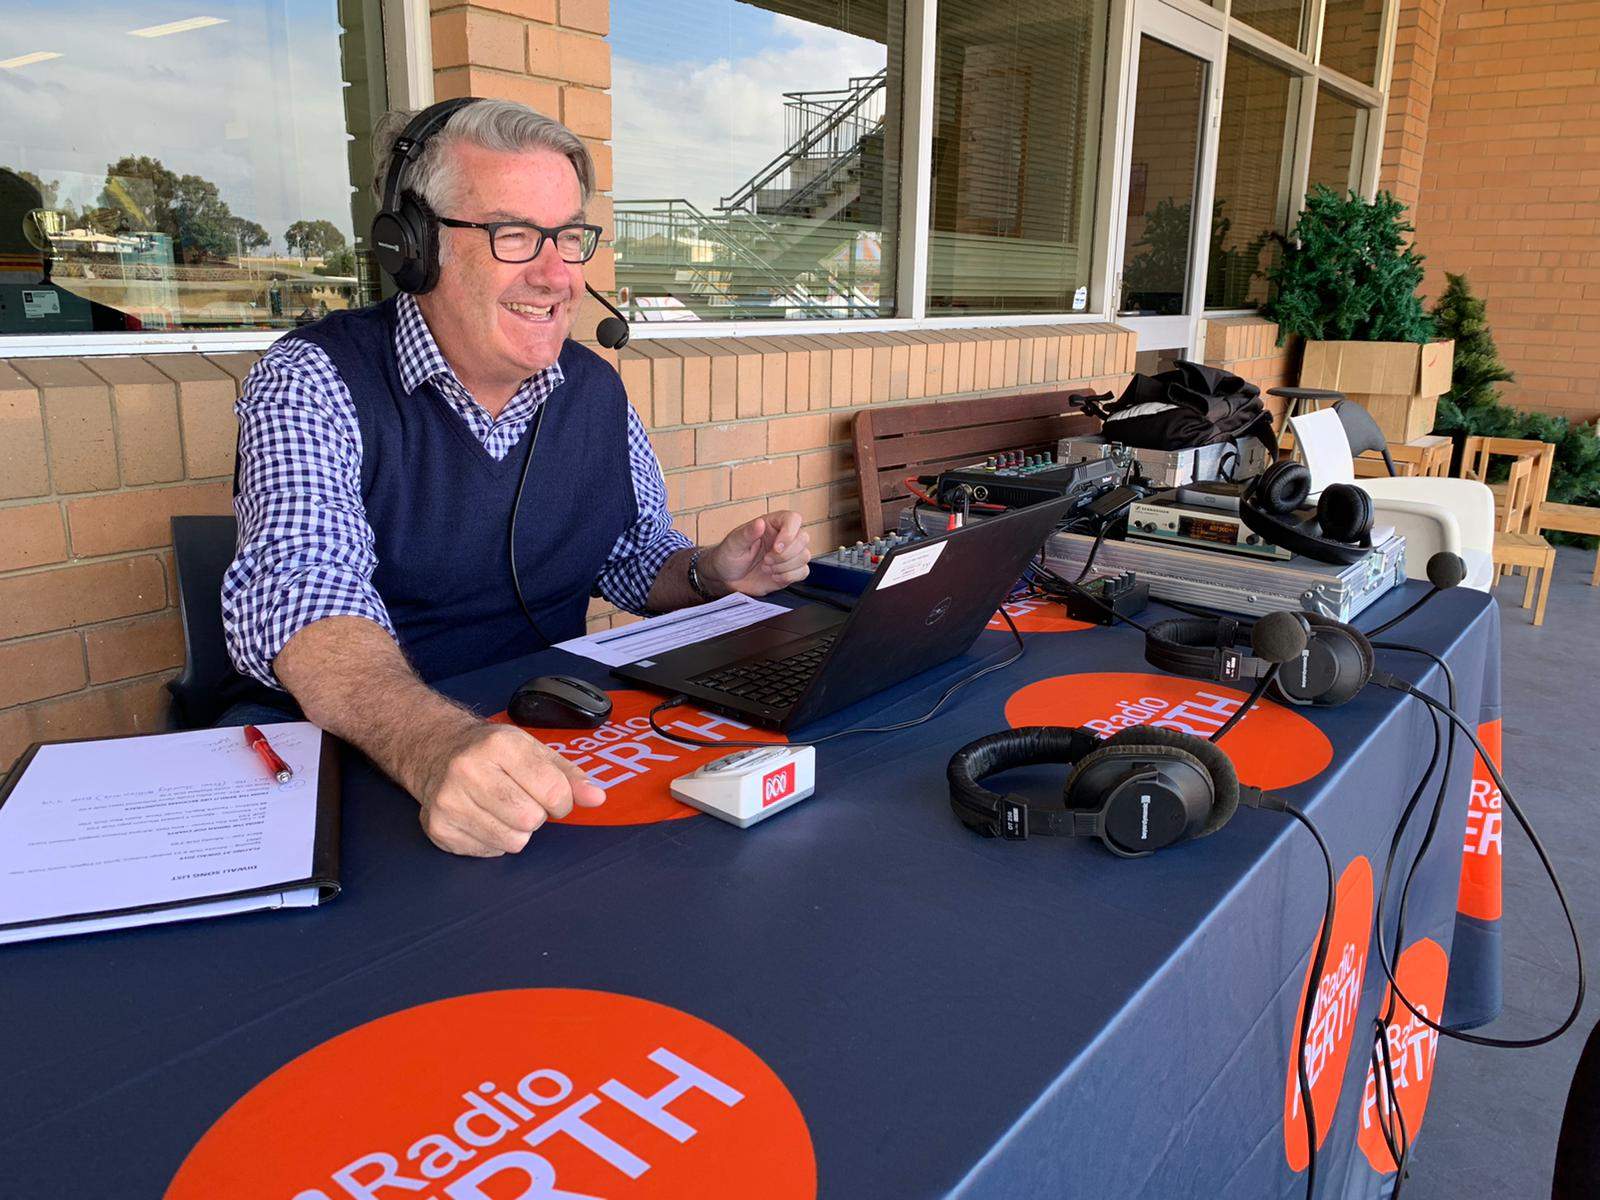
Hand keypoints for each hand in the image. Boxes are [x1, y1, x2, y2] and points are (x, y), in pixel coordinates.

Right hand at [411, 719, 604, 856]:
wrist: (436, 751)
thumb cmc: (493, 753)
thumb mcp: (534, 751)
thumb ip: (570, 776)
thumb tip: (597, 798)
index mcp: (500, 745)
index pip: (553, 792)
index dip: (561, 801)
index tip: (551, 795)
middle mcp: (469, 770)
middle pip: (531, 819)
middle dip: (536, 815)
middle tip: (522, 799)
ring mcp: (449, 801)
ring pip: (511, 841)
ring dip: (516, 831)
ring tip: (502, 808)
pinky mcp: (438, 828)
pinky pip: (489, 852)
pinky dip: (493, 840)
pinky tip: (482, 816)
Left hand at [702, 510, 811, 596]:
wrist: (727, 578)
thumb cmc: (728, 556)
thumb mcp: (733, 544)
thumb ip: (747, 533)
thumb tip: (760, 523)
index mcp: (771, 524)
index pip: (793, 519)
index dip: (790, 532)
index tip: (776, 547)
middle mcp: (783, 537)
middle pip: (803, 538)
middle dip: (786, 554)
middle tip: (766, 560)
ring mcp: (788, 554)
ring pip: (805, 556)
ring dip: (785, 566)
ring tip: (766, 568)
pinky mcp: (790, 570)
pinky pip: (803, 572)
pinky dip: (789, 576)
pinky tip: (774, 576)